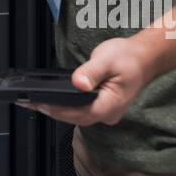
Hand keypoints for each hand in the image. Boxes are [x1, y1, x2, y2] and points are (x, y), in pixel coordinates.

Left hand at [18, 37, 153, 126]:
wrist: (145, 57)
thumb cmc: (129, 57)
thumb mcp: (107, 59)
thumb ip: (91, 72)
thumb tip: (78, 83)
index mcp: (110, 105)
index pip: (78, 113)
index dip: (56, 110)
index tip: (38, 103)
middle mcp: (108, 113)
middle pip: (75, 118)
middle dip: (52, 111)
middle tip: (30, 103)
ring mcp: (105, 111)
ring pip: (77, 116)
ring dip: (57, 110)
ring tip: (36, 102)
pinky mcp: (102, 106)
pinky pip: (81, 110)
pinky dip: (66, 106)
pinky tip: (54, 100)